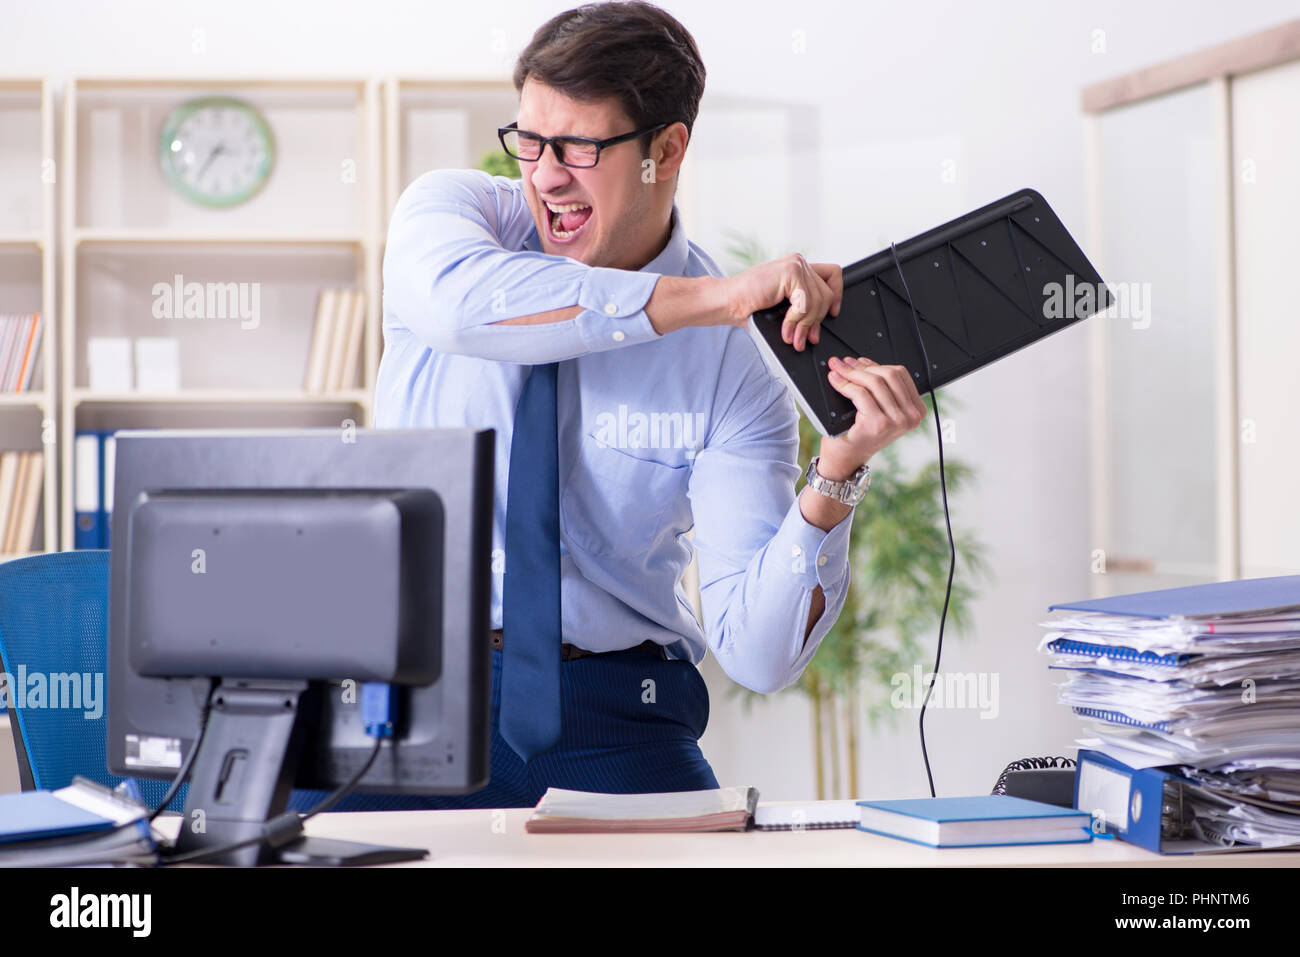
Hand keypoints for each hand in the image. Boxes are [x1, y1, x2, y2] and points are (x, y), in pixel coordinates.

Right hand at [722, 254, 841, 350]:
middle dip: (816, 321)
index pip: (832, 275)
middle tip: (804, 339)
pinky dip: (796, 320)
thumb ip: (801, 310)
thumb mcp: (782, 308)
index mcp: (798, 269)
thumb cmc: (748, 306)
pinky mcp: (790, 272)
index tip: (832, 314)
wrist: (727, 301)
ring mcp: (795, 265)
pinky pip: (805, 303)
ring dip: (804, 325)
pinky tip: (785, 328)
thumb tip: (816, 329)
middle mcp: (799, 263)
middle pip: (827, 294)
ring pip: (818, 301)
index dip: (837, 295)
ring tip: (792, 338)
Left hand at [817, 355, 926, 475]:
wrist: (847, 458)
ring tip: (837, 370)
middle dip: (862, 367)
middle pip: (888, 375)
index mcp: (916, 410)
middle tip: (843, 363)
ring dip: (851, 373)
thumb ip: (881, 388)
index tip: (857, 361)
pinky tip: (835, 381)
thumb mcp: (879, 408)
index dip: (875, 363)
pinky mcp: (878, 423)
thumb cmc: (860, 433)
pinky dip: (845, 384)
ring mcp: (896, 421)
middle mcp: (910, 417)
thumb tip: (862, 361)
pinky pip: (860, 393)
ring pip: (874, 382)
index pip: (900, 374)